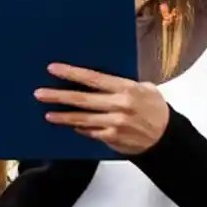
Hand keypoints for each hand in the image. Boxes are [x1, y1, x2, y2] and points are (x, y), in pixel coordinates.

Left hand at [36, 63, 168, 154]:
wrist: (167, 136)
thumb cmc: (154, 109)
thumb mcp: (144, 89)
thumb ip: (120, 83)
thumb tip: (94, 77)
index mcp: (126, 88)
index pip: (93, 78)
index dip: (71, 73)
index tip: (53, 68)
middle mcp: (119, 105)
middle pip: (82, 99)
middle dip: (58, 96)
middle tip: (39, 93)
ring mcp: (115, 123)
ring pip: (81, 119)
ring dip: (62, 116)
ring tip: (48, 114)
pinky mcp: (113, 138)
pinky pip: (90, 132)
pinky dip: (79, 128)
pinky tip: (69, 125)